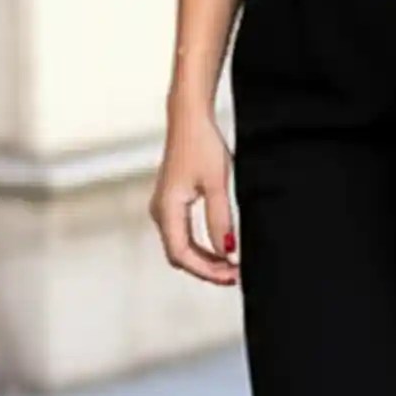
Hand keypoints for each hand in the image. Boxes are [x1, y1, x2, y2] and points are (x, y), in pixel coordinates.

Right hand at [149, 100, 238, 285]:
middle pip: (179, 255)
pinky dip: (201, 247)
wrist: (189, 120)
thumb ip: (221, 219)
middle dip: (206, 269)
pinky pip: (183, 236)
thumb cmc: (201, 145)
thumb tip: (228, 251)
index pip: (182, 254)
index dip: (206, 270)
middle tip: (235, 276)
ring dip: (205, 260)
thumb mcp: (218, 184)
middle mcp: (160, 211)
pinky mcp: (171, 204)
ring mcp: (164, 208)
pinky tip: (221, 249)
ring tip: (232, 266)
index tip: (231, 275)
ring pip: (181, 247)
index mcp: (167, 208)